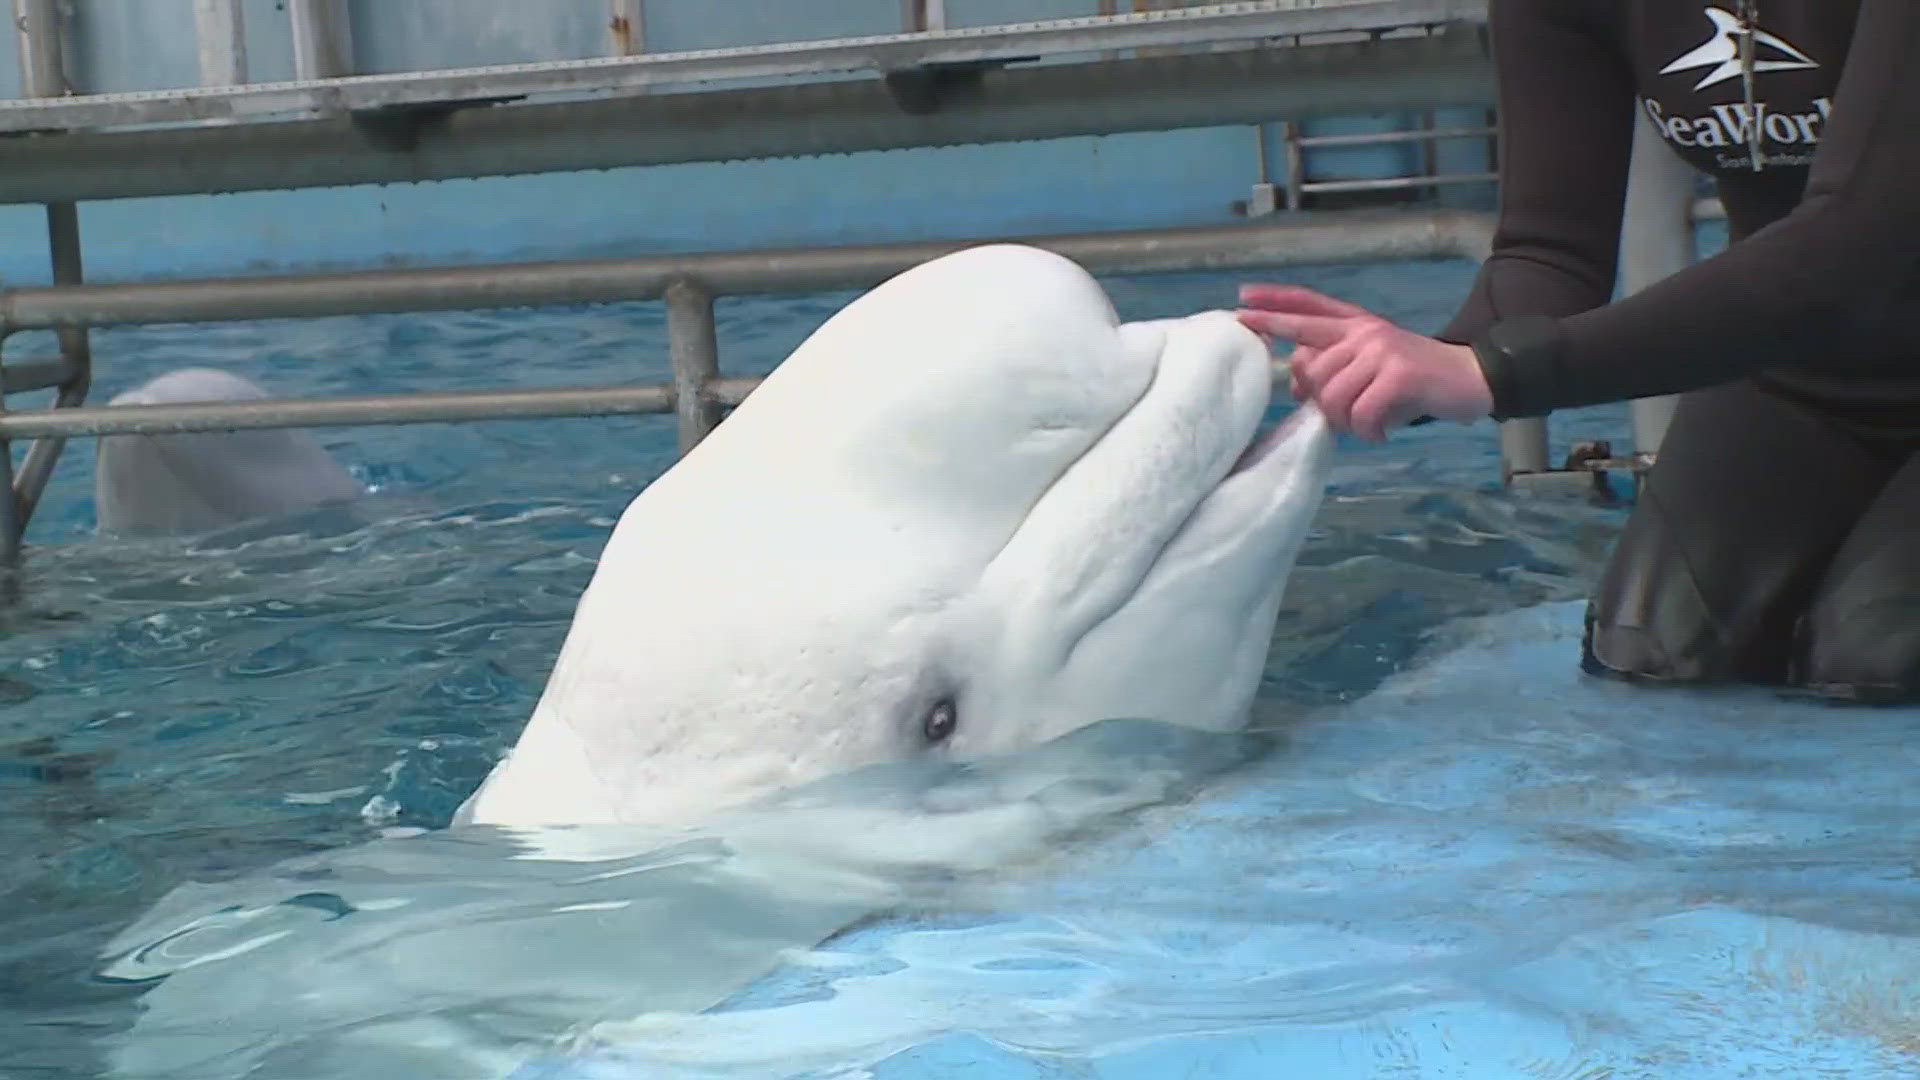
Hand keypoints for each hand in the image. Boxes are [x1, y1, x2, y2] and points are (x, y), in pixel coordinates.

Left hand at [1235, 284, 1493, 442]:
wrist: (1471, 378)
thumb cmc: (1413, 380)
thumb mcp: (1370, 366)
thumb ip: (1333, 367)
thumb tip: (1296, 387)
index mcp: (1355, 323)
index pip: (1307, 307)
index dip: (1273, 306)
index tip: (1240, 306)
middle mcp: (1364, 330)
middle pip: (1309, 368)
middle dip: (1320, 402)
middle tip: (1347, 416)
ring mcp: (1381, 349)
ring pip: (1332, 395)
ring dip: (1346, 422)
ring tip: (1367, 424)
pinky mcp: (1399, 374)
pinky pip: (1360, 414)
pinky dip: (1368, 432)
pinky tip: (1382, 431)